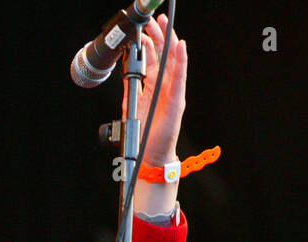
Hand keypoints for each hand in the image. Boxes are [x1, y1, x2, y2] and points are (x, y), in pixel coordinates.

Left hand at [121, 13, 187, 165]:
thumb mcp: (133, 107)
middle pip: (164, 56)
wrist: (150, 155)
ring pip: (173, 62)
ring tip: (167, 26)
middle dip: (159, 37)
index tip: (144, 30)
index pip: (153, 60)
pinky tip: (181, 48)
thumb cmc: (145, 134)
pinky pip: (180, 78)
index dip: (149, 44)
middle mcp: (165, 87)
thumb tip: (126, 75)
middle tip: (154, 20)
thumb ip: (131, 89)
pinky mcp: (177, 101)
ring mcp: (173, 93)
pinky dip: (181, 62)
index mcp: (154, 87)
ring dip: (170, 43)